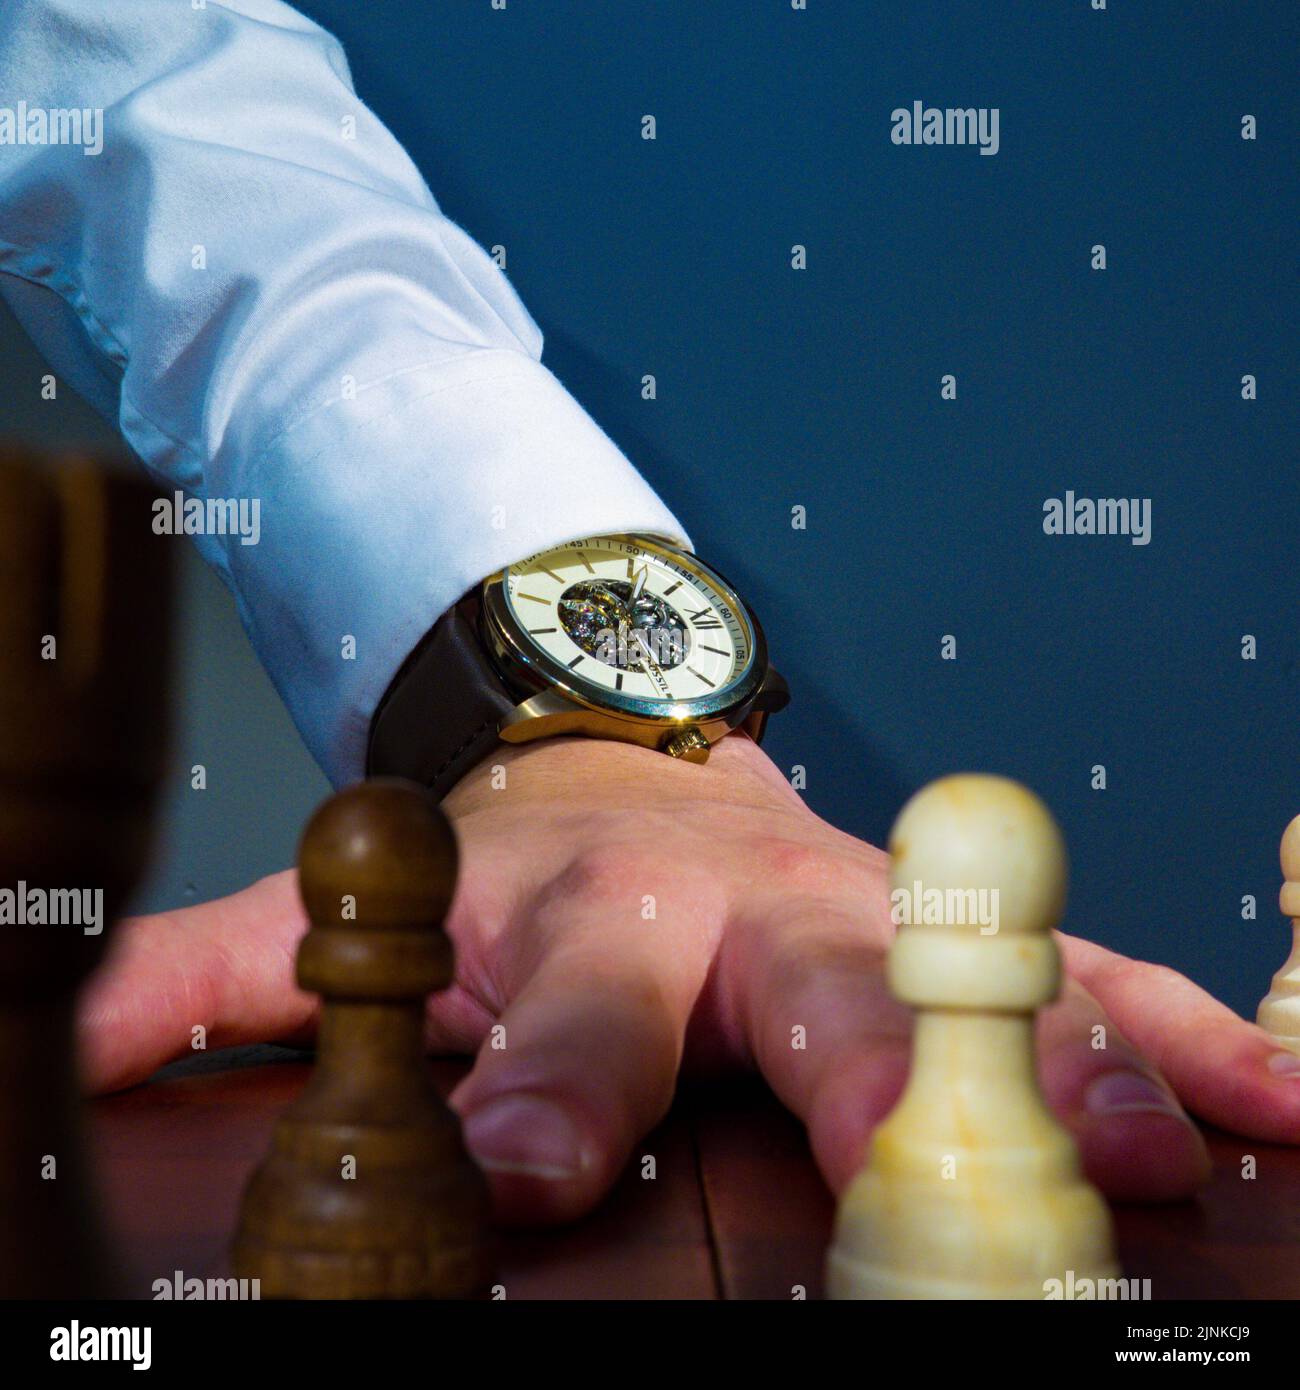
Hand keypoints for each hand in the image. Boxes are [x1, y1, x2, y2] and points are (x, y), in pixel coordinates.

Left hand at [80, 734, 1299, 1223]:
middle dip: (842, 1060)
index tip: (525, 1164)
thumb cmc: (511, 866)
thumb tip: (84, 1044)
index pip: (565, 1001)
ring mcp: (856, 914)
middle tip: (888, 1140)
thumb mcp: (368, 900)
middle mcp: (738, 908)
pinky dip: (1166, 1033)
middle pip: (792, 982)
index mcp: (582, 910)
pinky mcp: (945, 930)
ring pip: (965, 976)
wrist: (628, 757)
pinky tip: (1250, 1106)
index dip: (545, 1082)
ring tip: (1124, 1147)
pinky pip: (1078, 973)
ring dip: (1044, 1060)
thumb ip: (236, 966)